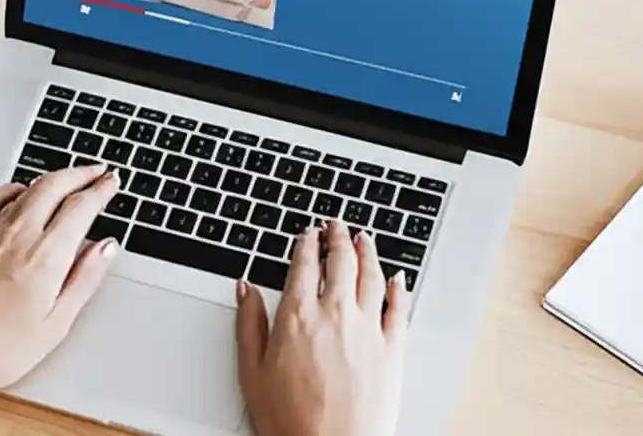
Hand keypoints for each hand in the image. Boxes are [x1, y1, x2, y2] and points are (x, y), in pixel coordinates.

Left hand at [0, 164, 120, 434]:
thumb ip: (84, 280)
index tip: (111, 182)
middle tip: (97, 171)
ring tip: (67, 178)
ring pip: (25, 190)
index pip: (81, 207)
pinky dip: (10, 190)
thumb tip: (106, 249)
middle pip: (54, 187)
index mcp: (45, 257)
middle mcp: (17, 238)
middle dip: (80, 174)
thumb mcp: (56, 325)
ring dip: (51, 178)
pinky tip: (17, 191)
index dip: (100, 190)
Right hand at [236, 221, 410, 435]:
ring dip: (367, 251)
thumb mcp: (252, 372)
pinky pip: (398, 308)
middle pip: (341, 260)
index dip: (306, 243)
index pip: (304, 264)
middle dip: (337, 237)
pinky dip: (397, 288)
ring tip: (364, 238)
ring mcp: (367, 329)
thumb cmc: (291, 420)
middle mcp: (336, 314)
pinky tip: (396, 278)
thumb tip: (245, 291)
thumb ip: (248, 325)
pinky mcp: (392, 348)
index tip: (307, 234)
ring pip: (371, 275)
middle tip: (336, 225)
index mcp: (298, 316)